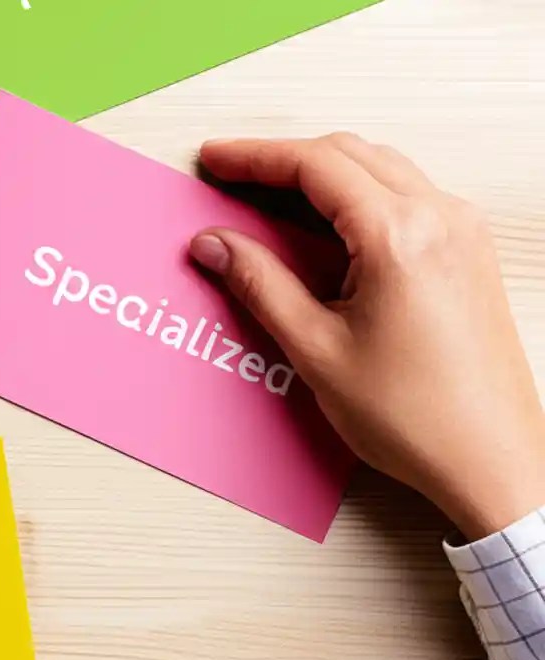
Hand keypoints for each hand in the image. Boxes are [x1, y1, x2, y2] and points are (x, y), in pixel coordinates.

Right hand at [188, 133, 544, 540]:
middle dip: (282, 158)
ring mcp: (462, 234)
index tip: (215, 160)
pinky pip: (406, 197)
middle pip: (347, 153)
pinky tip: (325, 226)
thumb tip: (217, 244)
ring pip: (379, 168)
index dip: (253, 157)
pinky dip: (356, 195)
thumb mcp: (316, 350)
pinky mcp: (469, 254)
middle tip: (231, 175)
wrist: (491, 459)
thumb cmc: (418, 418)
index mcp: (399, 236)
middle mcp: (440, 220)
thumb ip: (260, 284)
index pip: (314, 164)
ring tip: (268, 198)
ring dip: (321, 172)